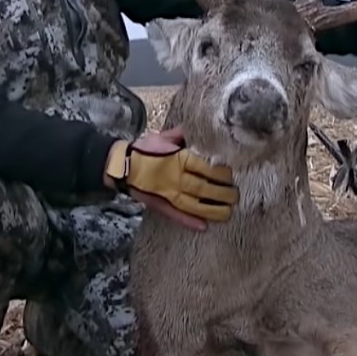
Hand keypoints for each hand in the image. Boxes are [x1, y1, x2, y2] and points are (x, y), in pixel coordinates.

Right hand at [103, 127, 236, 231]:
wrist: (120, 165)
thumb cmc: (142, 150)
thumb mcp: (162, 137)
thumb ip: (180, 135)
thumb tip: (197, 128)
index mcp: (178, 159)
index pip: (206, 167)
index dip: (221, 172)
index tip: (231, 174)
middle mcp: (176, 177)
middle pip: (205, 186)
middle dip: (223, 192)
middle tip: (236, 194)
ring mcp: (168, 193)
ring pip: (195, 204)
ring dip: (213, 209)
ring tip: (229, 212)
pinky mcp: (160, 204)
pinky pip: (177, 215)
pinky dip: (190, 221)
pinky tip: (204, 227)